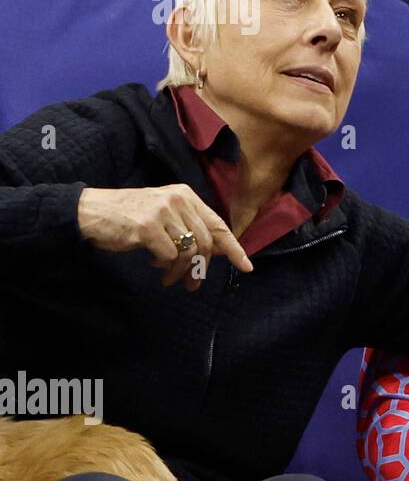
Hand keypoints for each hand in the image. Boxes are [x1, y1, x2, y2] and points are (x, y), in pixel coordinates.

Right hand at [77, 185, 253, 290]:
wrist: (90, 212)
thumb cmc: (128, 218)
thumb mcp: (165, 217)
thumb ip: (190, 229)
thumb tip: (219, 251)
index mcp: (186, 196)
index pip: (218, 224)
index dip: (234, 248)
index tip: (247, 267)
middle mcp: (178, 200)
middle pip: (206, 242)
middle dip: (201, 268)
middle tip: (192, 285)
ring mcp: (163, 212)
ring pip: (189, 251)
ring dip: (181, 271)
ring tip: (168, 278)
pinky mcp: (147, 226)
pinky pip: (169, 256)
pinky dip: (164, 266)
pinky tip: (152, 264)